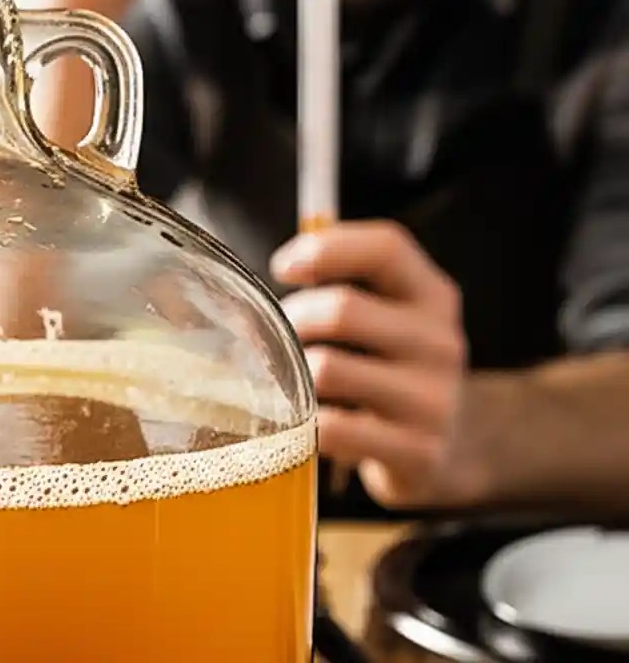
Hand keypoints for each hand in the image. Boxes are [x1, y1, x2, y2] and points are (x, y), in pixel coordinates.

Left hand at [271, 221, 473, 507]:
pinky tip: (302, 424)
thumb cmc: (383, 370)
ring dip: (290, 375)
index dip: (326, 248)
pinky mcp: (418, 450)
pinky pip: (332, 428)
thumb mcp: (380, 320)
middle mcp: (441, 342)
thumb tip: (257, 284)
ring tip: (287, 382)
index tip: (283, 267)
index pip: (386, 248)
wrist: (439, 449)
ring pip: (327, 369)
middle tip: (275, 339)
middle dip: (292, 320)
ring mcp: (434, 399)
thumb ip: (335, 287)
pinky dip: (303, 424)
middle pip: (342, 310)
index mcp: (432, 296)